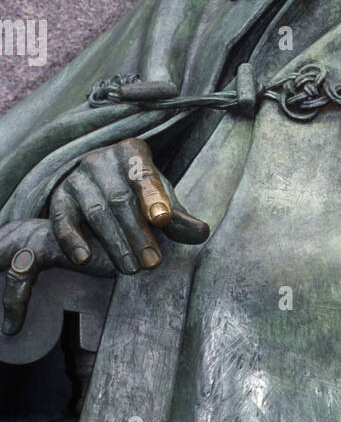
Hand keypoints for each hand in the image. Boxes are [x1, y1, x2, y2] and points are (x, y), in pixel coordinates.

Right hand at [0, 138, 209, 335]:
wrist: (97, 186)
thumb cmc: (138, 193)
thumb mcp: (161, 201)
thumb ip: (179, 218)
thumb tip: (201, 232)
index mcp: (132, 153)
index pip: (143, 174)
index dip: (153, 197)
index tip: (163, 220)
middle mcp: (101, 160)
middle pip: (120, 199)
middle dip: (138, 234)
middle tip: (153, 262)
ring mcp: (77, 178)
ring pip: (96, 212)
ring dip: (115, 243)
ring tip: (131, 268)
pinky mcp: (59, 197)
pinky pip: (62, 219)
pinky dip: (71, 239)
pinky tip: (84, 260)